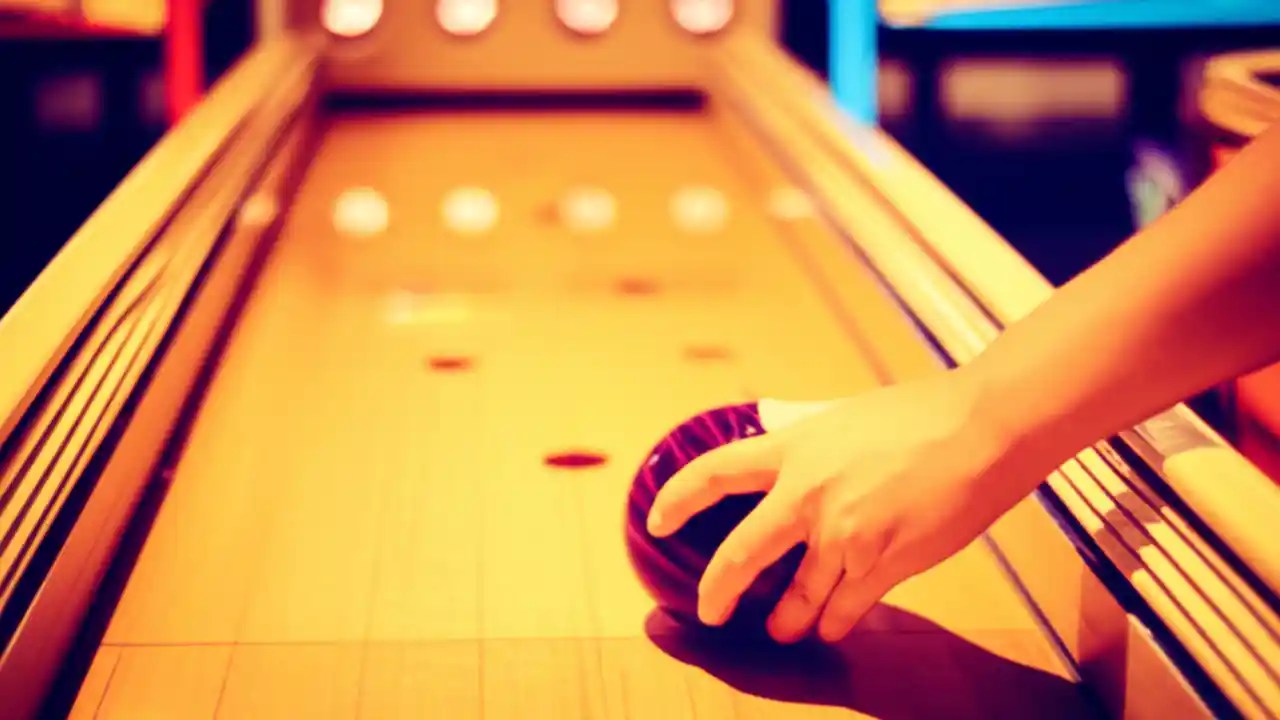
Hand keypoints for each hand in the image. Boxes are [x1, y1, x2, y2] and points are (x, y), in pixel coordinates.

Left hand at [645, 370, 1034, 643]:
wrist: (985, 428)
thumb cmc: (923, 415)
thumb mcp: (844, 418)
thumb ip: (808, 444)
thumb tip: (781, 450)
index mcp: (796, 448)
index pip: (714, 473)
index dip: (677, 501)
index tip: (657, 521)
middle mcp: (810, 494)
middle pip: (741, 555)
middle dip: (717, 591)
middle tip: (710, 611)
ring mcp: (845, 534)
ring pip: (798, 598)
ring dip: (787, 620)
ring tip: (781, 628)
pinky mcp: (883, 563)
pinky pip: (845, 609)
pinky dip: (835, 621)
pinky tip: (833, 624)